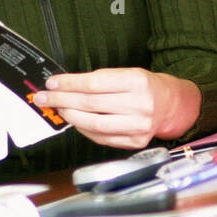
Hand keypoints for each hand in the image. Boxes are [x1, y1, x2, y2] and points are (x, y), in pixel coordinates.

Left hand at [32, 68, 199, 150]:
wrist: (173, 106)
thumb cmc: (146, 87)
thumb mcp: (129, 74)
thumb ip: (101, 81)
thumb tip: (65, 87)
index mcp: (137, 82)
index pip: (94, 83)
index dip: (69, 83)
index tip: (52, 83)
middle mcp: (139, 105)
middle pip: (90, 103)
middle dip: (62, 100)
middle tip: (44, 98)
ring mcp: (138, 126)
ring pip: (93, 123)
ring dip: (70, 117)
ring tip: (58, 110)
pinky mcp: (134, 142)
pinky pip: (101, 137)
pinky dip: (84, 129)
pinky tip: (75, 121)